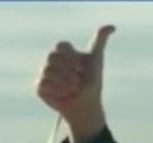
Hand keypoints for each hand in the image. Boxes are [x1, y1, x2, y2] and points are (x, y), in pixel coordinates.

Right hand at [36, 25, 114, 142]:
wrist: (87, 104)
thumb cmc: (92, 81)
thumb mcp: (96, 59)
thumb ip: (100, 41)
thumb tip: (112, 27)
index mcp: (64, 52)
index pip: (61, 46)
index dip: (71, 57)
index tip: (81, 68)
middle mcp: (52, 62)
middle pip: (52, 57)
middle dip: (68, 71)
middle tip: (78, 81)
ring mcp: (45, 74)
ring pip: (47, 71)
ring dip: (64, 82)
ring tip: (74, 89)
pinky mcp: (40, 88)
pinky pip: (43, 84)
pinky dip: (57, 90)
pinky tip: (66, 95)